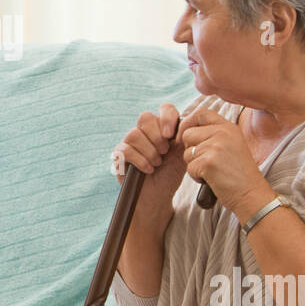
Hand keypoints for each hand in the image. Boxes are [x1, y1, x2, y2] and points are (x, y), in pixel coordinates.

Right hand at [112, 104, 186, 227]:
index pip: (164, 108)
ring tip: (157, 164)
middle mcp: (144, 131)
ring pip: (135, 134)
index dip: (167, 117)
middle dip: (157, 136)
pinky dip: (140, 160)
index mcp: (162, 127)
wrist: (158, 197)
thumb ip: (184, 138)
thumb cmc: (170, 175)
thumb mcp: (183, 155)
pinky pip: (126, 149)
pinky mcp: (119, 155)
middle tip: (165, 152)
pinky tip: (148, 169)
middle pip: (145, 117)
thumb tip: (185, 126)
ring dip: (149, 151)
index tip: (172, 135)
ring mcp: (130, 142)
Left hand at [177, 107, 271, 215]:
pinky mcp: (209, 162)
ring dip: (194, 165)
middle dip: (190, 150)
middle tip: (206, 162)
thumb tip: (186, 131)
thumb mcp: (232, 145)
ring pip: (187, 152)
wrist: (252, 194)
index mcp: (229, 127)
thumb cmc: (239, 174)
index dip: (188, 122)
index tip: (186, 136)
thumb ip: (215, 135)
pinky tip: (212, 180)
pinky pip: (189, 168)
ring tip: (212, 172)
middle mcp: (223, 132)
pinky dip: (196, 177)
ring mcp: (216, 146)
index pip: (201, 113)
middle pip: (188, 133)